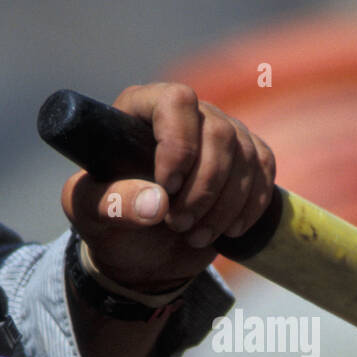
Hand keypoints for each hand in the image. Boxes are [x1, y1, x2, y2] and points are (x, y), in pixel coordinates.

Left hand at [60, 82, 275, 292]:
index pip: (176, 102)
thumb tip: (156, 203)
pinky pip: (264, 169)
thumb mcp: (91, 215)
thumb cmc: (109, 223)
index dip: (179, 144)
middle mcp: (186, 114)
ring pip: (245, 154)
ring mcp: (220, 134)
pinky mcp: (245, 159)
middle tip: (178, 224)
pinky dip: (251, 205)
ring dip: (225, 205)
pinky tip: (228, 230)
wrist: (142, 254)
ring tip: (195, 236)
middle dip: (205, 187)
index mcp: (140, 110)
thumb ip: (114, 204)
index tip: (167, 187)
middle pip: (219, 132)